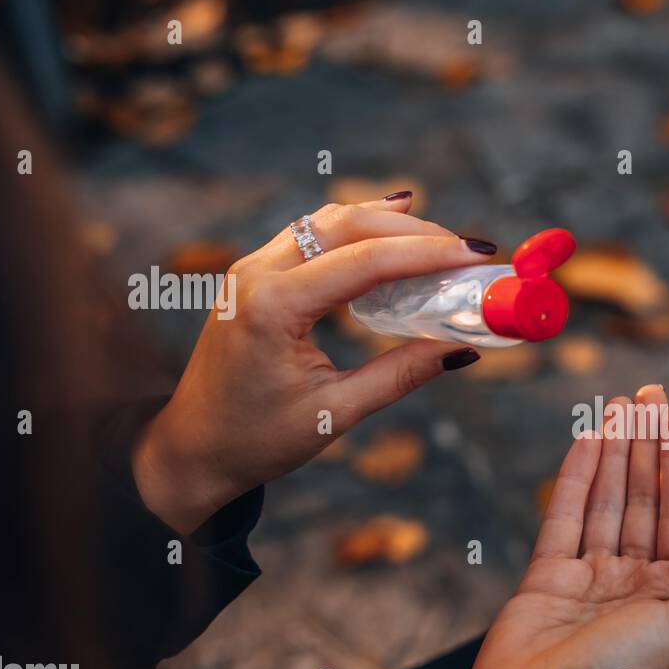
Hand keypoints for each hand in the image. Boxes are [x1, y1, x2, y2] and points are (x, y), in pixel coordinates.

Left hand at [132, 193, 493, 532]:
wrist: (193, 447)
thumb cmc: (258, 439)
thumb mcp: (336, 412)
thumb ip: (400, 375)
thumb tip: (462, 350)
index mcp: (273, 307)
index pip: (365, 261)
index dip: (427, 253)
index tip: (475, 254)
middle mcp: (257, 274)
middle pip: (348, 224)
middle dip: (414, 230)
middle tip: (465, 249)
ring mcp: (251, 268)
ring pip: (328, 220)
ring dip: (385, 222)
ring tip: (439, 239)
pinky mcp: (255, 274)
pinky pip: (311, 234)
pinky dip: (356, 229)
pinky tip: (388, 227)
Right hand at [459, 385, 668, 668]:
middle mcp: (635, 583)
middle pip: (643, 499)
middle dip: (646, 444)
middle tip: (648, 391)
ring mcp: (590, 580)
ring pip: (604, 502)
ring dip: (612, 452)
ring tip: (618, 404)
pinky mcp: (547, 581)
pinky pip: (563, 519)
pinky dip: (574, 478)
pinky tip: (584, 442)